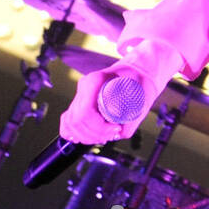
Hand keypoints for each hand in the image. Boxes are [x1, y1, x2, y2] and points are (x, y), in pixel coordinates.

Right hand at [57, 39, 183, 144]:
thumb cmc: (140, 80)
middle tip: (113, 134)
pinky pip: (67, 121)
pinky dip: (75, 133)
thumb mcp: (141, 97)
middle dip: (94, 134)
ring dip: (86, 136)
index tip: (116, 129)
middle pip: (76, 121)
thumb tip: (119, 134)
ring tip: (105, 136)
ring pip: (70, 123)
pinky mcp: (79, 102)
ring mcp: (80, 94)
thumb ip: (131, 120)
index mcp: (94, 81)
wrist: (137, 71)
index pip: (85, 113)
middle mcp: (83, 87)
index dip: (99, 128)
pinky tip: (88, 137)